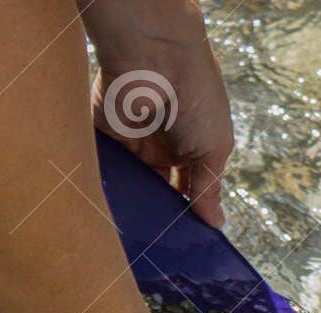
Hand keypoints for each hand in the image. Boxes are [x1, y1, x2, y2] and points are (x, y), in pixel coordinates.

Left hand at [83, 0, 233, 226]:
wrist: (157, 57)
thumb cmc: (197, 95)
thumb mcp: (214, 146)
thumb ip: (208, 187)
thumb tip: (216, 223)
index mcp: (190, 146)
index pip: (187, 187)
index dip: (187, 212)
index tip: (186, 242)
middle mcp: (160, 145)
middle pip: (156, 190)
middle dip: (158, 214)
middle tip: (159, 246)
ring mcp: (131, 142)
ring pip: (130, 185)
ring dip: (134, 206)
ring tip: (138, 237)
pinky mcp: (104, 137)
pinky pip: (105, 169)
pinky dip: (108, 188)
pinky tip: (112, 214)